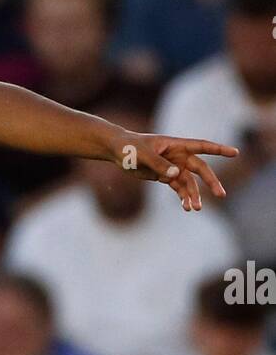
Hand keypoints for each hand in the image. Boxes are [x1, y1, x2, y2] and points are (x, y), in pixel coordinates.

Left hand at [112, 130, 237, 210]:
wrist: (118, 152)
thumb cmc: (130, 148)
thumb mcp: (142, 155)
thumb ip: (159, 164)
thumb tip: (176, 174)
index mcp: (176, 145)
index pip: (202, 146)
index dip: (219, 150)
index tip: (235, 153)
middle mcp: (178, 156)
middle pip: (200, 169)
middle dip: (211, 181)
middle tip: (221, 194)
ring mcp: (172, 167)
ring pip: (189, 182)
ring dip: (194, 195)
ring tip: (195, 208)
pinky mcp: (165, 177)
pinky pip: (178, 188)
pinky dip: (183, 197)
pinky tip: (186, 208)